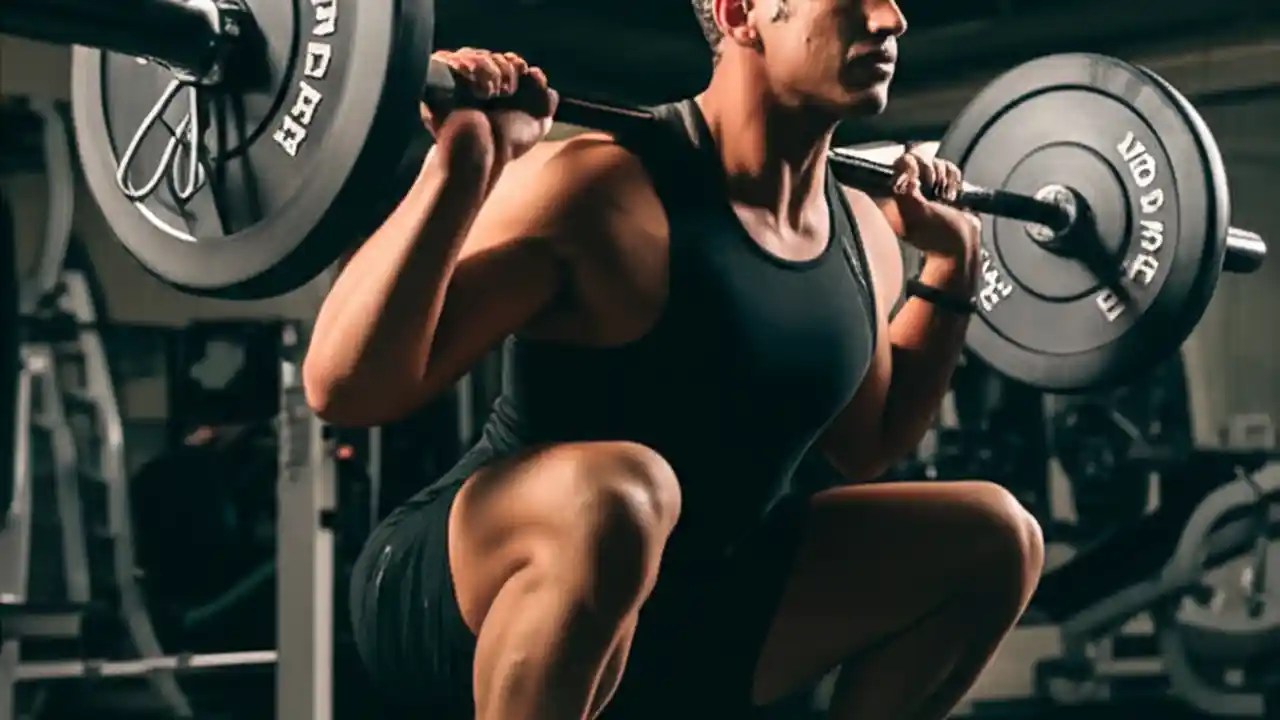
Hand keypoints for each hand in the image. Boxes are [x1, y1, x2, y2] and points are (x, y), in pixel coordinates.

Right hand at [421, 48, 559, 165]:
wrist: (480, 153)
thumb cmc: (504, 145)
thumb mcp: (535, 127)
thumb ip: (544, 105)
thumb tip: (547, 87)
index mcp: (494, 92)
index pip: (505, 62)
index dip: (517, 65)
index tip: (527, 74)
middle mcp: (472, 86)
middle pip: (489, 55)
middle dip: (505, 68)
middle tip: (506, 92)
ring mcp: (452, 83)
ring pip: (470, 54)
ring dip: (488, 69)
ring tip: (490, 95)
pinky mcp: (434, 82)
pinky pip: (446, 58)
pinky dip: (466, 68)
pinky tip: (477, 89)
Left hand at [889, 151, 980, 262]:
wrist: (962, 245)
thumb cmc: (936, 236)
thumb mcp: (914, 213)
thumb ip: (903, 188)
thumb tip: (905, 168)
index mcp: (891, 195)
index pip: (896, 164)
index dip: (910, 167)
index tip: (918, 182)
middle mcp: (906, 188)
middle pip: (917, 157)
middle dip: (930, 173)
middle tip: (932, 192)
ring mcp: (925, 186)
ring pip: (935, 161)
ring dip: (944, 179)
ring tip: (945, 199)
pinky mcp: (943, 184)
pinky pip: (949, 167)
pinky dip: (954, 180)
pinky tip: (953, 196)